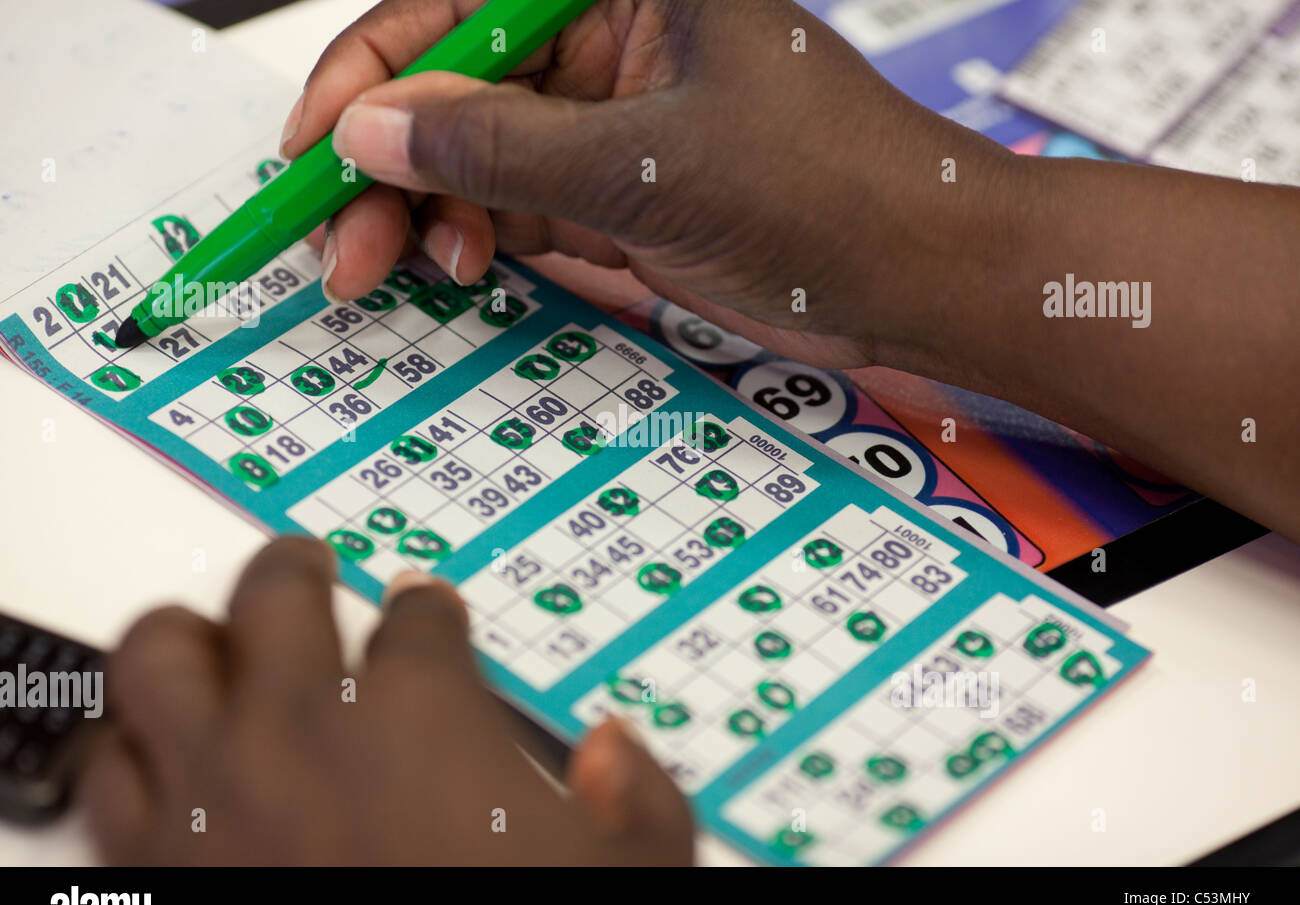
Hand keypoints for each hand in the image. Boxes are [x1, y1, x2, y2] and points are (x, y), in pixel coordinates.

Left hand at [80, 538, 692, 864]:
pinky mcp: (152, 865)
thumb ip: (640, 800)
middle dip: (295, 571)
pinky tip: (166, 759)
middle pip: (275, 591)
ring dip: (191, 643)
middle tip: (305, 570)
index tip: (427, 616)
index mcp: (422, 710)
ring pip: (160, 656)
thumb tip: (617, 752)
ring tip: (216, 643)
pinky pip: (110, 773)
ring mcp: (215, 788)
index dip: (428, 611)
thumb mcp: (636, 873)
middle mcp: (304, 726)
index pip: (418, 618)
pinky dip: (136, 754)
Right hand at [282, 0, 1018, 370]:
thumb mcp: (647, 165)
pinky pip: (520, 205)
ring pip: (479, 155)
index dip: (370, 73)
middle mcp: (611, 35)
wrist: (919, 278)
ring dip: (428, 212)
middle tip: (337, 240)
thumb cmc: (830, 188)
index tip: (311, 146)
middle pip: (456, 85)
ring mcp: (612, 119)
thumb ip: (500, 148)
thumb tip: (373, 133)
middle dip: (389, 163)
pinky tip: (462, 267)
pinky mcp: (621, 192)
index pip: (458, 7)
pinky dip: (481, 239)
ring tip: (399, 268)